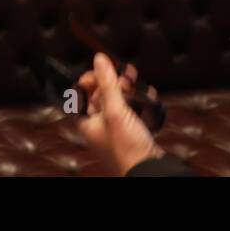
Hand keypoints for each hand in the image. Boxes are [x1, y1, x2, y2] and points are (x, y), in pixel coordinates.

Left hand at [77, 53, 161, 174]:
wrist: (149, 171)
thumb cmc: (126, 149)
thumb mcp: (115, 111)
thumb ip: (107, 84)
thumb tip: (99, 59)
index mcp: (86, 122)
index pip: (80, 94)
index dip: (90, 79)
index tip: (102, 70)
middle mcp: (99, 126)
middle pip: (102, 95)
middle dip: (114, 82)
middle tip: (124, 77)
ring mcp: (117, 130)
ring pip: (120, 102)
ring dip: (129, 90)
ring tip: (137, 84)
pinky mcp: (133, 133)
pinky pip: (134, 112)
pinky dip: (141, 102)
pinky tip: (148, 97)